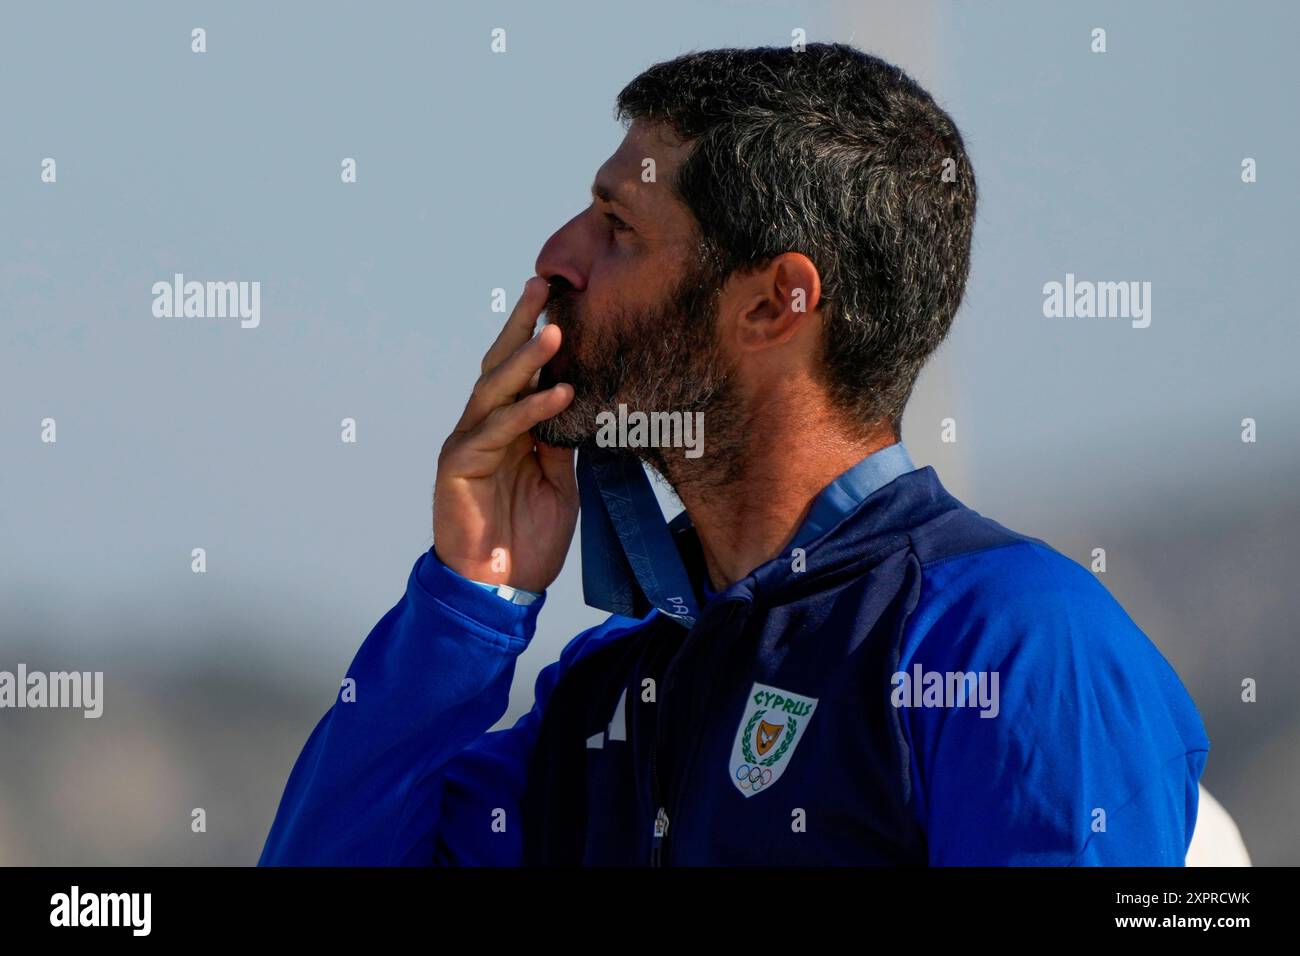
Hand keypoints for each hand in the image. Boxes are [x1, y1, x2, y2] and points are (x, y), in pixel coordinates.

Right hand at [432, 276, 577, 593]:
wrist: (499, 590)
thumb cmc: (528, 540)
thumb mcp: (560, 483)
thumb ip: (562, 443)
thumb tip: (579, 400)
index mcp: (508, 430)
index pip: (522, 374)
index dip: (538, 339)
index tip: (564, 302)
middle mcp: (484, 428)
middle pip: (500, 366)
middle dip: (522, 325)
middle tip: (545, 285)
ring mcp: (468, 443)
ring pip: (495, 388)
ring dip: (526, 359)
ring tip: (555, 331)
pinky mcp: (458, 464)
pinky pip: (498, 429)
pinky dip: (530, 410)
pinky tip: (559, 392)